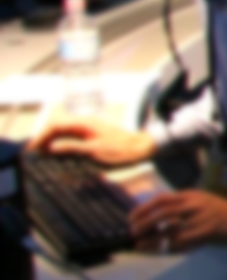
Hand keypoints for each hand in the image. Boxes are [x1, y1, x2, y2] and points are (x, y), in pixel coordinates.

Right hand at [29, 119, 155, 166]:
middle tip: (34, 155)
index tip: (32, 149)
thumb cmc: (120, 149)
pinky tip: (58, 155)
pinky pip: (72, 137)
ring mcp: (88, 128)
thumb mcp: (94, 150)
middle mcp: (85, 123)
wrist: (141, 148)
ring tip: (42, 156)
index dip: (41, 136)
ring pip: (63, 133)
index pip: (56, 125)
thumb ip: (72, 147)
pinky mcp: (91, 135)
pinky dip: (62, 145)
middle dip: (44, 139)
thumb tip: (51, 147)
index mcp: (84, 123)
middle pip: (57, 128)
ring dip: (52, 143)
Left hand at [129, 191, 226, 251]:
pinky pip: (183, 242)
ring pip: (171, 229)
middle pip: (163, 212)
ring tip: (140, 245)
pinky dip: (168, 247)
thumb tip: (155, 216)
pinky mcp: (207, 232)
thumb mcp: (201, 201)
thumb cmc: (222, 210)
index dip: (143, 208)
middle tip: (132, 233)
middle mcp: (195, 205)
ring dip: (152, 238)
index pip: (162, 199)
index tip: (131, 219)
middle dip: (144, 223)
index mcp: (191, 195)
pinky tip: (159, 251)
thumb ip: (181, 205)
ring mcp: (201, 219)